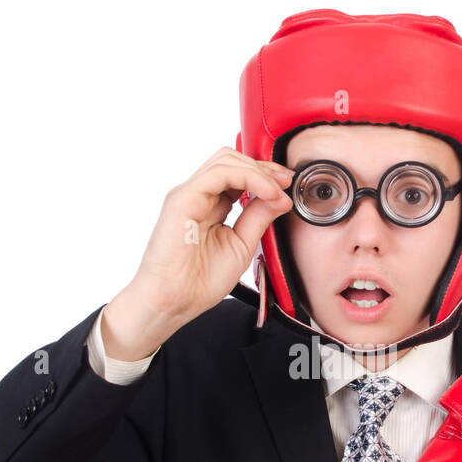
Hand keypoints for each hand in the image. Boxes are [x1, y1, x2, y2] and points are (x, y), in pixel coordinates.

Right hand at [127, 146, 293, 326]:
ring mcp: (189, 194)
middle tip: (286, 182)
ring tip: (277, 190)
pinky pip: (219, 173)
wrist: (174, 301)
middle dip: (264, 167)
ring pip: (226, 160)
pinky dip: (248, 177)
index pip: (238, 175)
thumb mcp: (242, 245)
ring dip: (258, 170)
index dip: (265, 176)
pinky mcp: (183, 198)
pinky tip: (266, 192)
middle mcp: (198, 195)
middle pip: (232, 160)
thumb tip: (280, 198)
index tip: (287, 186)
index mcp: (210, 206)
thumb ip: (259, 218)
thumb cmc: (198, 282)